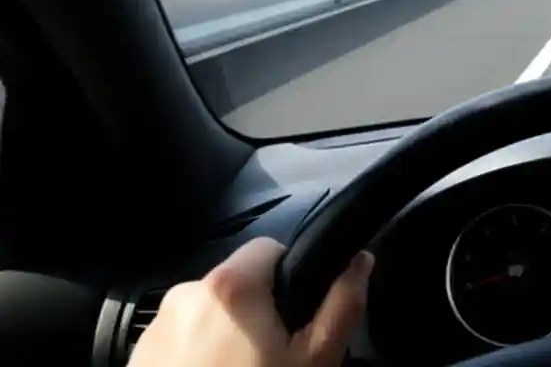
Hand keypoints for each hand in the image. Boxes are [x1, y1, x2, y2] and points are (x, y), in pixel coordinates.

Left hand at [129, 237, 373, 366]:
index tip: (295, 317)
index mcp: (230, 286)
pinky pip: (179, 340)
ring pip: (206, 314)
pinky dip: (195, 355)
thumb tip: (360, 261)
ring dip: (224, 334)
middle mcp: (184, 295)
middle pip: (236, 284)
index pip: (269, 247)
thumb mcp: (315, 360)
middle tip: (272, 356)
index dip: (290, 276)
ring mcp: (154, 328)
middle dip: (257, 311)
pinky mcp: (137, 356)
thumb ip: (343, 305)